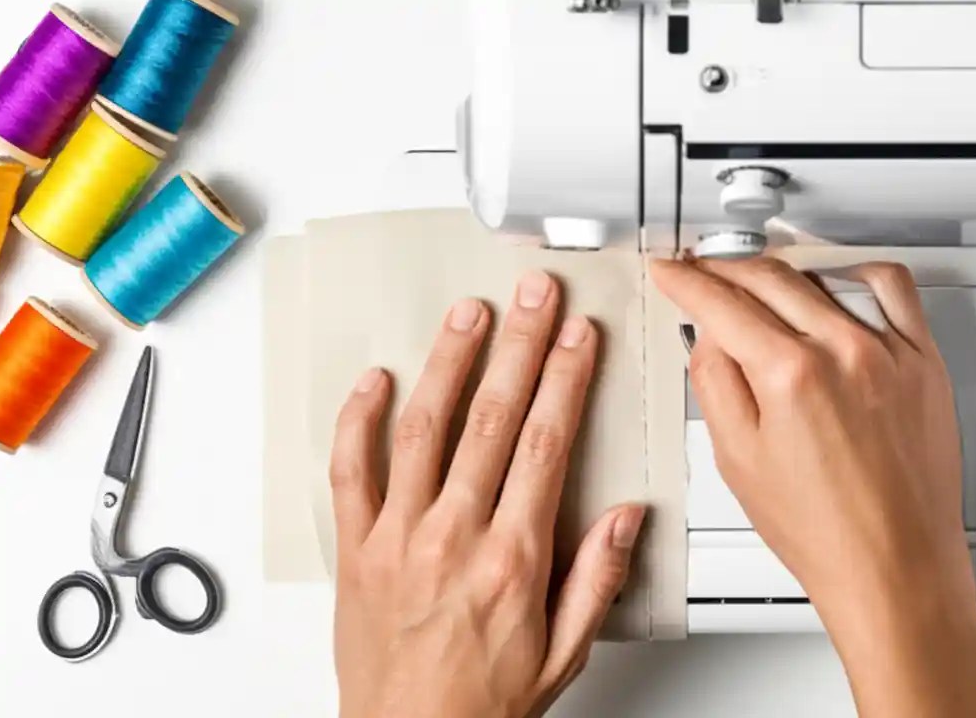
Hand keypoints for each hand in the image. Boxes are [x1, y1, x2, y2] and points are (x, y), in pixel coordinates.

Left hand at [329, 271, 645, 717]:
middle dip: (520, 347)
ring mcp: (399, 537)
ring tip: (468, 315)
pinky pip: (350, 472)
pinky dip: (358, 421)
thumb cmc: (482, 704)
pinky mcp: (355, 549)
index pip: (546, 445)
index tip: (578, 338)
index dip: (566, 380)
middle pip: (493, 419)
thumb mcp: (565, 651)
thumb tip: (625, 517)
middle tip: (533, 297)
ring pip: (424, 429)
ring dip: (449, 363)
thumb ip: (596, 577)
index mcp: (513, 558)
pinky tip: (374, 380)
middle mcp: (454, 536)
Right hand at [652, 257, 975, 717]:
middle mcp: (843, 351)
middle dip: (724, 267)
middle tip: (704, 270)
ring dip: (781, 268)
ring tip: (759, 280)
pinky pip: (891, 288)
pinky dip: (855, 274)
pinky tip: (836, 282)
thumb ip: (714, 382)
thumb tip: (708, 335)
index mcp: (789, 375)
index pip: (721, 302)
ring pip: (823, 275)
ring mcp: (889, 351)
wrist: (894, 567)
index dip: (684, 281)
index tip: (672, 273)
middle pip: (768, 277)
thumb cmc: (824, 532)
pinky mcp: (924, 360)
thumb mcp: (737, 460)